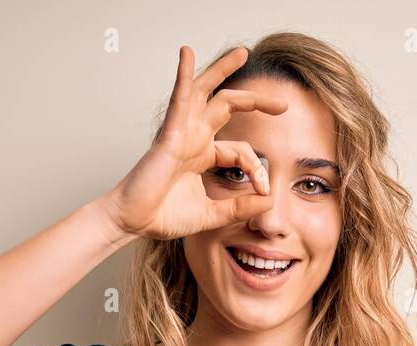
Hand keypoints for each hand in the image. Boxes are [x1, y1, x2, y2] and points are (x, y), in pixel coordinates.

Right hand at [100, 45, 288, 240]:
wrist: (135, 222)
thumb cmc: (164, 216)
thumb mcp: (213, 214)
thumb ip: (239, 207)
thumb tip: (268, 200)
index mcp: (203, 154)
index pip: (241, 151)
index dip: (257, 168)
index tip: (263, 190)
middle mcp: (193, 138)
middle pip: (227, 106)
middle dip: (256, 101)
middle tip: (281, 103)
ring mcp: (181, 133)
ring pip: (204, 91)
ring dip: (222, 70)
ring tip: (242, 52)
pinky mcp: (169, 136)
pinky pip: (178, 100)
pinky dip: (183, 75)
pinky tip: (187, 54)